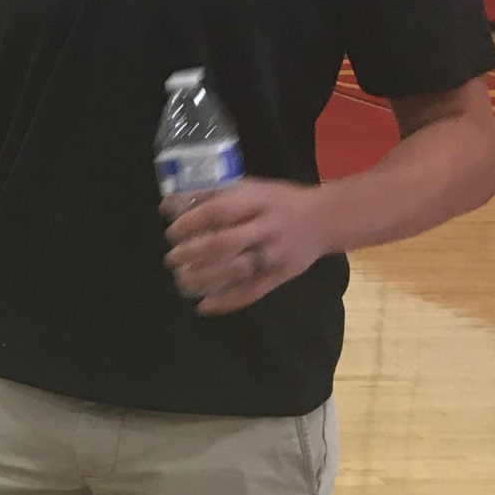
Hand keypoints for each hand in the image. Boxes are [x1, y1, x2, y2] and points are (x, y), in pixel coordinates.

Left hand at [162, 179, 332, 314]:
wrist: (327, 218)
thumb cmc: (278, 201)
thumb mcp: (250, 187)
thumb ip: (211, 195)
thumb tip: (167, 206)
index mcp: (257, 202)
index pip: (219, 212)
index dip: (191, 223)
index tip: (171, 233)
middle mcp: (267, 228)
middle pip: (224, 244)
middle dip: (191, 253)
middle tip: (171, 259)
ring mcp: (275, 255)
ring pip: (236, 271)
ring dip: (204, 279)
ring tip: (181, 280)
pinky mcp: (280, 276)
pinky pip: (251, 292)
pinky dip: (226, 302)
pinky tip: (203, 306)